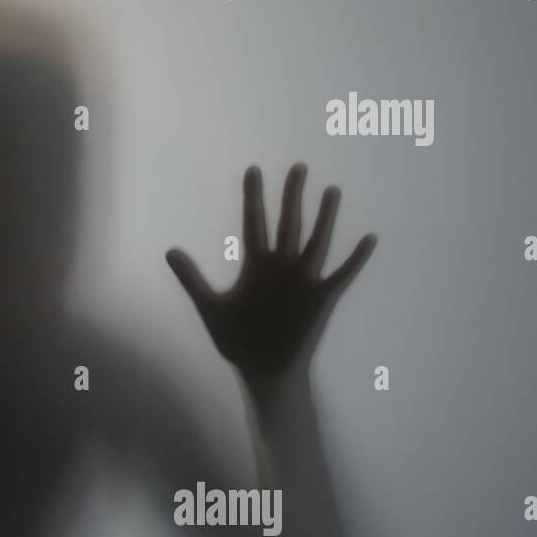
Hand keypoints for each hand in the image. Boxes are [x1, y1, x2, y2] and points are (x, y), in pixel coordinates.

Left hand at [166, 164, 375, 385]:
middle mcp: (280, 267)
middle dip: (291, 196)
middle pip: (286, 223)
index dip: (252, 197)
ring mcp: (301, 281)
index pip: (253, 223)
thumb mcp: (209, 307)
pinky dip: (354, 258)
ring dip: (323, 217)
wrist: (261, 371)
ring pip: (315, 241)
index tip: (252, 169)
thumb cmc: (236, 340)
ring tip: (331, 190)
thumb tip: (169, 251)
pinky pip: (340, 275)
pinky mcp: (318, 299)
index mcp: (255, 266)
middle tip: (297, 166)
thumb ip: (191, 278)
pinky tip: (368, 238)